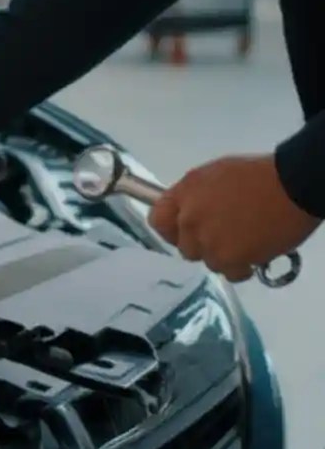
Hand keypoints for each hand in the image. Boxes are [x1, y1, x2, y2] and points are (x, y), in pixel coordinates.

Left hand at [150, 154, 317, 281]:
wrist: (292, 185)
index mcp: (184, 193)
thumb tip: (187, 212)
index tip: (184, 234)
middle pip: (184, 246)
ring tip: (246, 244)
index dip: (171, 230)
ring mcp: (207, 240)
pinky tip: (255, 256)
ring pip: (207, 261)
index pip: (158, 220)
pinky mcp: (229, 258)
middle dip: (203, 245)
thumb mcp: (215, 175)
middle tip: (225, 238)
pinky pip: (229, 274)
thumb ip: (194, 196)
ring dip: (224, 257)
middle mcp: (189, 218)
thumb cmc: (258, 175)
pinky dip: (241, 269)